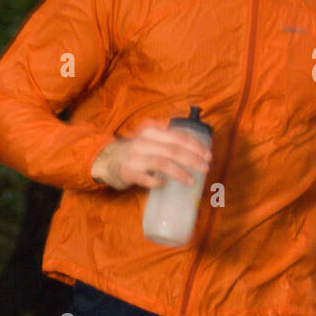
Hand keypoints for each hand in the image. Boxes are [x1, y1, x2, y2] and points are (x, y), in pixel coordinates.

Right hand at [91, 118, 210, 190]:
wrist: (107, 160)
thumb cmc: (135, 152)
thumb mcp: (150, 139)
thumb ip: (168, 141)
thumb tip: (197, 153)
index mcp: (151, 131)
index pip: (178, 137)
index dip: (195, 146)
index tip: (208, 155)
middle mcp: (143, 142)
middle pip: (173, 150)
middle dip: (192, 159)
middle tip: (205, 168)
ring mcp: (134, 158)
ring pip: (162, 163)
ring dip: (180, 172)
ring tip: (191, 180)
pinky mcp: (128, 172)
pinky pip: (146, 178)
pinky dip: (157, 182)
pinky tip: (165, 184)